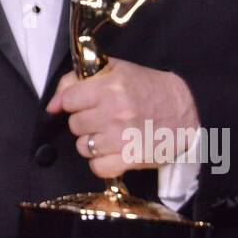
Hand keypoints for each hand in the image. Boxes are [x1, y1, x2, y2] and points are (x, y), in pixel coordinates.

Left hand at [44, 57, 199, 178]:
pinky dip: (101, 162)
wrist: (185, 111)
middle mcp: (115, 113)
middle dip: (84, 121)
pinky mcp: (131, 159)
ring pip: (83, 147)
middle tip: (100, 117)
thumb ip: (77, 79)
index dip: (71, 101)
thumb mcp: (115, 70)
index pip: (68, 100)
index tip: (80, 103)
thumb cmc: (147, 88)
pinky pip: (97, 167)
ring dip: (91, 142)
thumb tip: (52, 105)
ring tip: (108, 134)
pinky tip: (112, 150)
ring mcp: (123, 138)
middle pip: (75, 125)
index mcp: (111, 87)